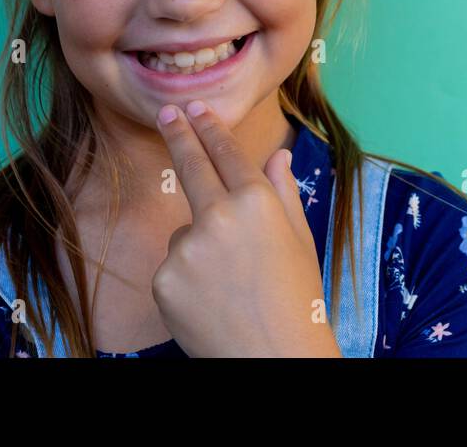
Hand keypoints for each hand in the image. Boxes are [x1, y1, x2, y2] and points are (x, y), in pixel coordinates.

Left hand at [151, 99, 342, 356]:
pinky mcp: (165, 279)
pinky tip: (212, 300)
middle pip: (191, 166)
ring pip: (186, 232)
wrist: (273, 357)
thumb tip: (277, 156)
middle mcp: (219, 217)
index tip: (196, 109)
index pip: (226, 154)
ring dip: (200, 246)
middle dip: (179, 135)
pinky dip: (187, 278)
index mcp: (257, 202)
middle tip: (168, 113)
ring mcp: (187, 248)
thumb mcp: (300, 240)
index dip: (210, 129)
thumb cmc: (297, 299)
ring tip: (232, 284)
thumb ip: (283, 193)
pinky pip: (173, 266)